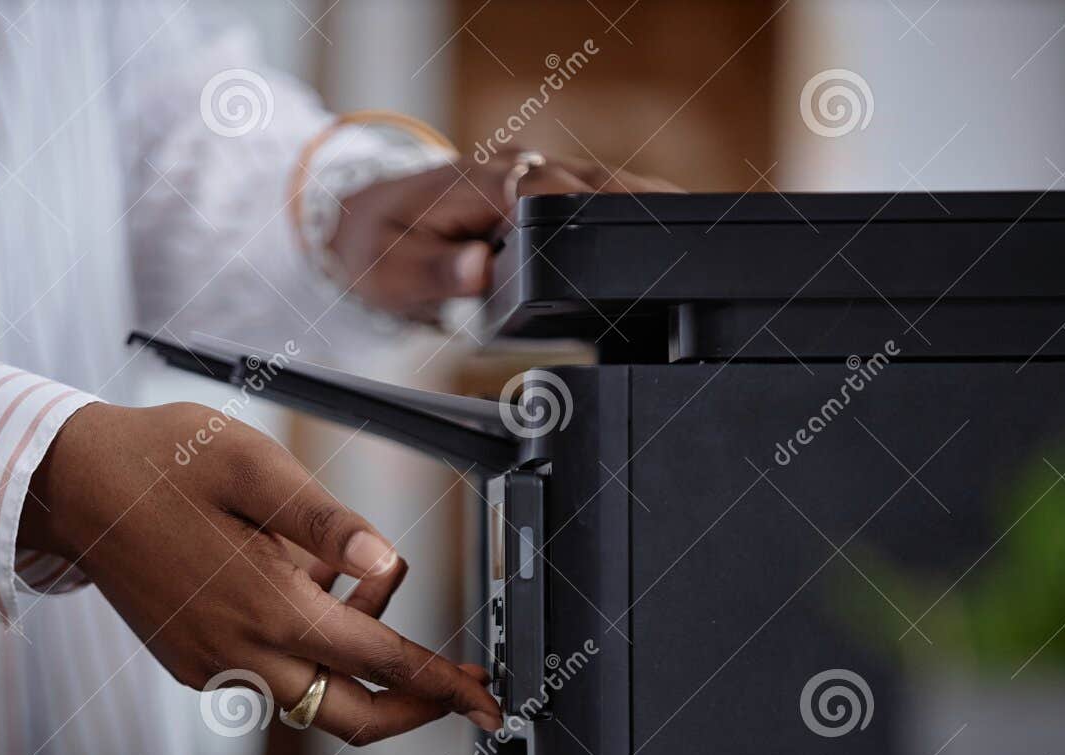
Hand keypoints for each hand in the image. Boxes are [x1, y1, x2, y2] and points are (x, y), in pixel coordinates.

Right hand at [21, 401, 503, 743]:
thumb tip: (390, 566)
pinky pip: (268, 676)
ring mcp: (211, 665)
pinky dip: (303, 648)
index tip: (485, 700)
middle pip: (349, 717)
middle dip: (411, 707)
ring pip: (309, 697)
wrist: (71, 485)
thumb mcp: (254, 466)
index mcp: (267, 606)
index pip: (379, 664)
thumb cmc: (162, 460)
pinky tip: (294, 580)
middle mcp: (239, 652)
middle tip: (455, 685)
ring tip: (346, 577)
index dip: (441, 683)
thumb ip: (327, 522)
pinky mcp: (192, 662)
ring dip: (349, 661)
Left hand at [329, 151, 677, 319]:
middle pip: (595, 186)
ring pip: (604, 187)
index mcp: (481, 183)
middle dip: (641, 211)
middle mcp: (515, 170)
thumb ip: (432, 274)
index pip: (552, 197)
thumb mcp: (388, 273)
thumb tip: (475, 271)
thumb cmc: (376, 248)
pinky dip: (630, 212)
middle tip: (691, 247)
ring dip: (647, 206)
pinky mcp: (544, 191)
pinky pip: (595, 198)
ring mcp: (533, 178)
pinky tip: (668, 232)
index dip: (594, 224)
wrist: (364, 224)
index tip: (632, 253)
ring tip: (700, 234)